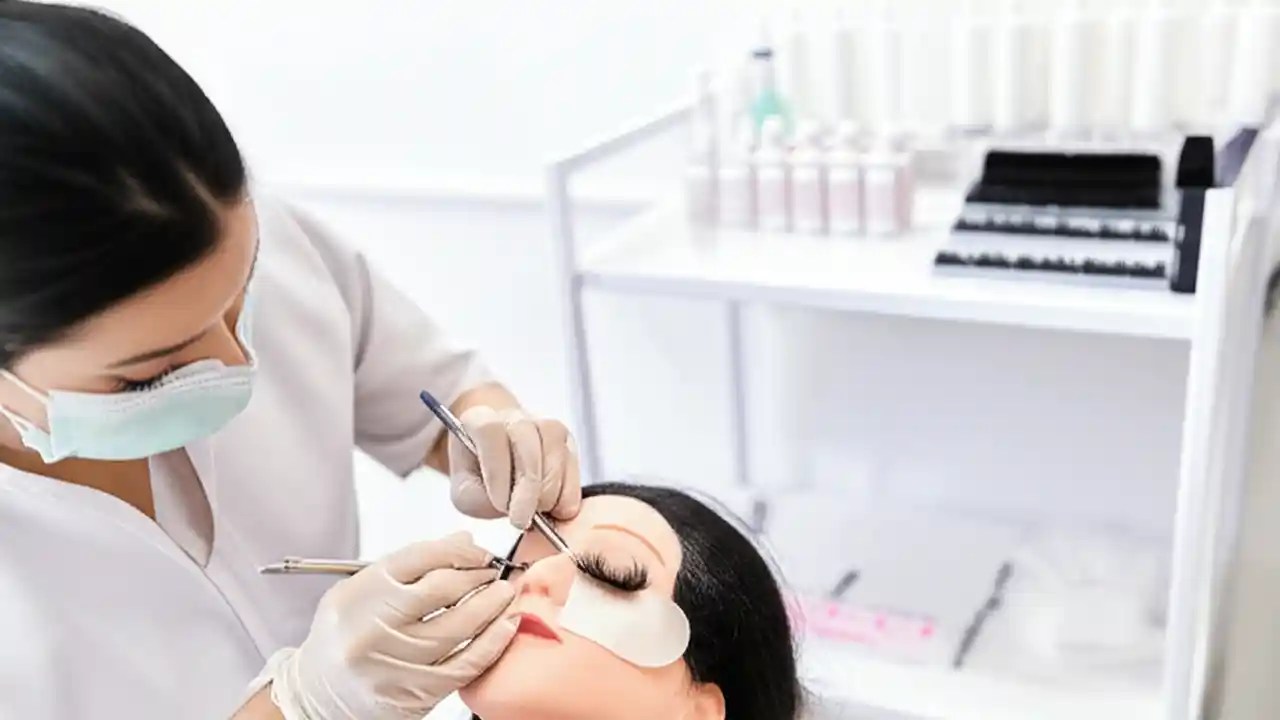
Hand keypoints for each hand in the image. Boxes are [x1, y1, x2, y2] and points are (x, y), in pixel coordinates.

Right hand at [266, 532, 517, 719]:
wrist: (317, 696)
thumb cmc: (343, 638)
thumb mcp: (362, 591)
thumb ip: (412, 565)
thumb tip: (464, 541)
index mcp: (358, 595)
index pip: (420, 558)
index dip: (459, 551)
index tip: (479, 551)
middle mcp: (372, 629)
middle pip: (443, 590)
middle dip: (480, 575)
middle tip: (496, 571)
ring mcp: (393, 664)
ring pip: (459, 628)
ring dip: (493, 606)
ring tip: (506, 593)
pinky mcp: (413, 694)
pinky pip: (464, 665)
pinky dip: (492, 644)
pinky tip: (506, 627)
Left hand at [447, 406, 581, 527]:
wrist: (496, 464)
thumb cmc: (478, 478)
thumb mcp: (466, 494)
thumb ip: (481, 500)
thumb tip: (514, 508)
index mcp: (479, 420)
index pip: (491, 431)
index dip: (498, 469)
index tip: (501, 504)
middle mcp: (514, 418)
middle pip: (527, 439)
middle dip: (528, 486)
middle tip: (522, 518)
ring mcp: (543, 426)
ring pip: (554, 448)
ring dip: (550, 489)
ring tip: (539, 513)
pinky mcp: (566, 440)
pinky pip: (573, 462)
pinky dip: (568, 491)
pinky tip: (556, 508)